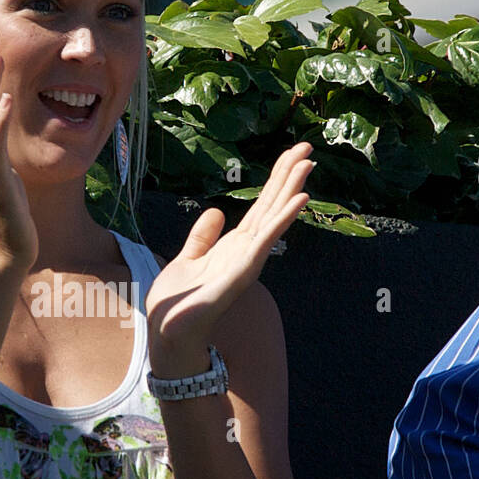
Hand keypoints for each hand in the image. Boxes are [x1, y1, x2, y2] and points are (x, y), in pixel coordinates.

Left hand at [145, 142, 312, 360]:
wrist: (169, 332)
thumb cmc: (179, 301)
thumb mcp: (188, 258)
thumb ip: (202, 236)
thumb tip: (216, 212)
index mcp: (235, 245)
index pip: (261, 207)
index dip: (276, 180)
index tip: (291, 155)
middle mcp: (248, 251)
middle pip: (272, 205)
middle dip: (289, 176)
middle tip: (309, 147)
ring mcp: (248, 260)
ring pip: (274, 217)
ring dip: (292, 189)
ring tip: (309, 163)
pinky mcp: (242, 271)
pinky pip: (266, 239)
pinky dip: (283, 218)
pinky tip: (300, 199)